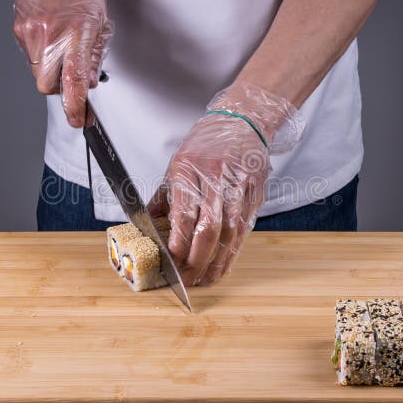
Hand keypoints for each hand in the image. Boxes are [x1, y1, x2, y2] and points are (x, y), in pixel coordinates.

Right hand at [8, 0, 112, 126]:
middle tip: (69, 77)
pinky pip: (30, 57)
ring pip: (37, 72)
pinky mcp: (19, 28)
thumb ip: (93, 59)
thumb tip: (88, 86)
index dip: (74, 104)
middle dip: (58, 88)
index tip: (78, 119)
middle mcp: (51, 33)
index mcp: (77, 33)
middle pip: (46, 85)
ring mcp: (31, 31)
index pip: (73, 79)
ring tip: (60, 46)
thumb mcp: (100, 25)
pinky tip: (50, 36)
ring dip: (50, 70)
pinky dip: (41, 55)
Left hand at [148, 82, 302, 285]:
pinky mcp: (256, 192)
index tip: (171, 264)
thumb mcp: (176, 166)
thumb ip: (163, 199)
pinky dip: (234, 250)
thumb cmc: (204, 146)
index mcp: (188, 169)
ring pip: (231, 232)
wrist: (241, 122)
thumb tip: (146, 229)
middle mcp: (214, 178)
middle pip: (209, 228)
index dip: (179, 244)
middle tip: (188, 279)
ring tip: (206, 279)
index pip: (184, 215)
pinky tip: (225, 264)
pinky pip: (245, 227)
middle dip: (198, 259)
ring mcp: (239, 185)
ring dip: (218, 261)